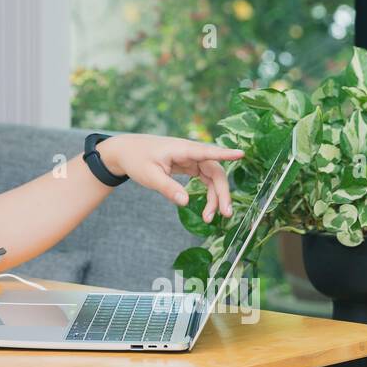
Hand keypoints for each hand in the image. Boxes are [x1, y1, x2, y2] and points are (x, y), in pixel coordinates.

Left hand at [98, 134, 243, 221]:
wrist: (125, 151)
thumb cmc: (136, 159)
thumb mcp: (150, 176)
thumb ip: (168, 188)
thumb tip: (186, 202)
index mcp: (182, 149)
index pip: (207, 151)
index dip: (224, 154)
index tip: (241, 154)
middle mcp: (190, 152)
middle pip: (215, 171)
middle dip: (222, 192)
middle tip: (225, 214)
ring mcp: (191, 158)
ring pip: (212, 177)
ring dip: (215, 196)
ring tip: (210, 217)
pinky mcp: (188, 165)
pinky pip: (205, 179)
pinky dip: (208, 193)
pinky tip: (207, 208)